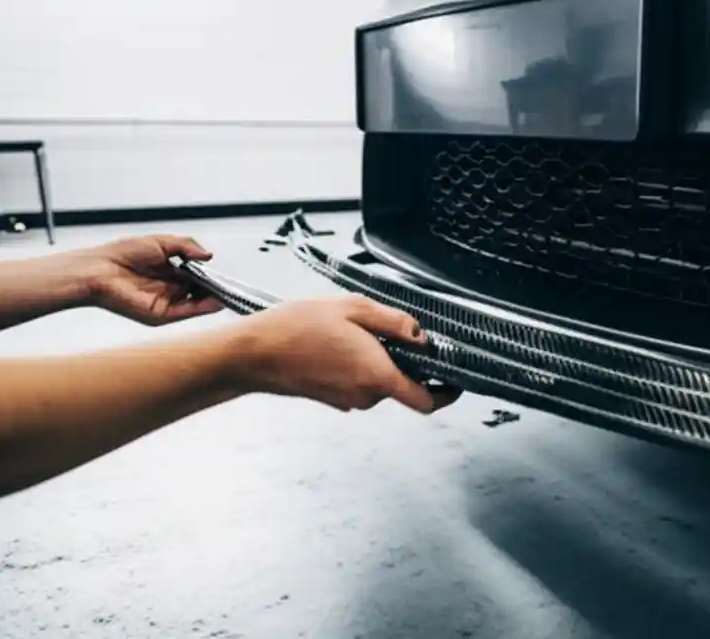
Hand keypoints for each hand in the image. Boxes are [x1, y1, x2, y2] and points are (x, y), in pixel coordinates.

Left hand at [80, 235, 224, 325]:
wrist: (99, 270)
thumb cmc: (122, 254)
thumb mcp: (161, 243)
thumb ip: (187, 246)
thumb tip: (208, 256)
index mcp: (167, 271)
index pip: (195, 276)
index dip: (209, 275)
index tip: (223, 274)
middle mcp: (168, 288)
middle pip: (198, 291)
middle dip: (214, 288)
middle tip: (229, 284)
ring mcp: (165, 302)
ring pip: (196, 303)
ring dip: (213, 299)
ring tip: (228, 292)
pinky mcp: (161, 314)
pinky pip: (187, 312)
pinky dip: (203, 309)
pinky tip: (217, 301)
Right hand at [221, 295, 460, 413]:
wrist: (252, 354)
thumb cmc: (297, 329)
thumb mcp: (353, 309)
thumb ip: (394, 322)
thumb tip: (421, 335)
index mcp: (378, 376)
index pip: (426, 400)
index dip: (446, 393)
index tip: (456, 381)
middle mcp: (366, 395)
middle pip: (403, 384)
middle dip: (403, 360)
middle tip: (388, 330)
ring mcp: (348, 400)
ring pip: (379, 381)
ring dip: (377, 359)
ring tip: (353, 331)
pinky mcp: (333, 399)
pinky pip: (358, 382)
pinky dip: (359, 365)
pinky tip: (338, 342)